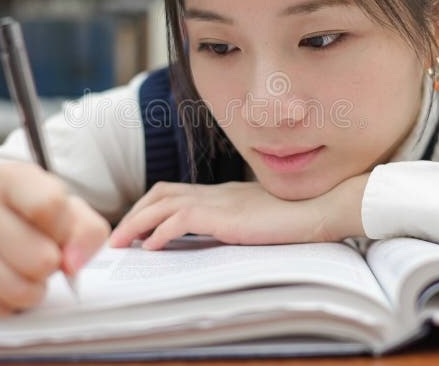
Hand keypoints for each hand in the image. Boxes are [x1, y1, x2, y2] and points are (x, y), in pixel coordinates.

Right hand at [0, 162, 110, 316]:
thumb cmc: (27, 219)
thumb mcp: (65, 210)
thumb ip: (86, 231)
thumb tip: (73, 263)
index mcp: (6, 177)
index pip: (49, 206)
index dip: (66, 232)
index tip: (62, 236)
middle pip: (39, 257)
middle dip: (51, 267)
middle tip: (43, 259)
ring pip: (19, 289)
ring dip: (33, 290)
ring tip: (26, 274)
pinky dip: (8, 305)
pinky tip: (1, 285)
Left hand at [109, 174, 369, 250]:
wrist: (321, 208)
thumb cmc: (298, 216)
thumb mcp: (259, 218)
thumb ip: (238, 221)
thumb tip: (222, 234)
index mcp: (223, 193)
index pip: (174, 191)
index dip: (149, 206)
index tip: (135, 226)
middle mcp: (216, 193)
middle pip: (161, 193)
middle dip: (134, 213)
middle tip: (118, 237)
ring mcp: (220, 202)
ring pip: (163, 204)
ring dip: (136, 223)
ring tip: (121, 244)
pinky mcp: (226, 216)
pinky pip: (181, 220)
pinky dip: (160, 232)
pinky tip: (151, 247)